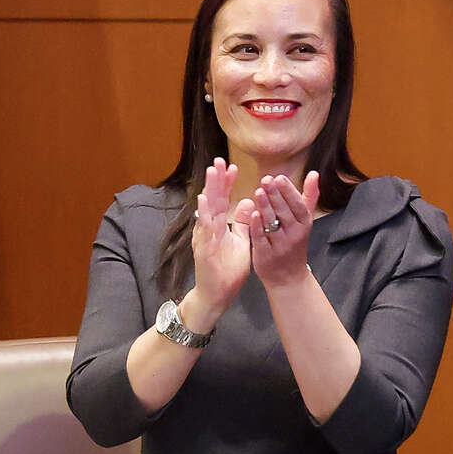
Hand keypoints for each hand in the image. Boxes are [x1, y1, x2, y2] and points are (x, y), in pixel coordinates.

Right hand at [189, 158, 251, 327]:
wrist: (216, 293)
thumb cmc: (227, 268)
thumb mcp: (241, 241)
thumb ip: (243, 222)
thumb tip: (248, 201)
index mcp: (218, 225)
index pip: (223, 200)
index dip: (227, 184)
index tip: (234, 167)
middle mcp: (208, 228)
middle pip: (213, 199)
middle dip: (217, 180)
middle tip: (220, 160)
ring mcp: (204, 237)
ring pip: (207, 210)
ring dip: (209, 190)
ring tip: (212, 172)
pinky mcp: (203, 249)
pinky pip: (204, 230)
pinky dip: (204, 214)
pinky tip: (205, 201)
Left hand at [246, 171, 319, 288]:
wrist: (288, 277)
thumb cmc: (294, 244)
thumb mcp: (304, 221)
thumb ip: (308, 196)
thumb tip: (314, 174)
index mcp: (304, 224)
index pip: (297, 204)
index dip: (288, 191)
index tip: (279, 177)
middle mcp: (295, 234)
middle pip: (285, 211)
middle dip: (275, 195)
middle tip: (266, 180)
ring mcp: (281, 245)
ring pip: (273, 223)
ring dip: (266, 206)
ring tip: (258, 191)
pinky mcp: (266, 254)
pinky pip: (262, 238)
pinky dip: (257, 226)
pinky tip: (252, 214)